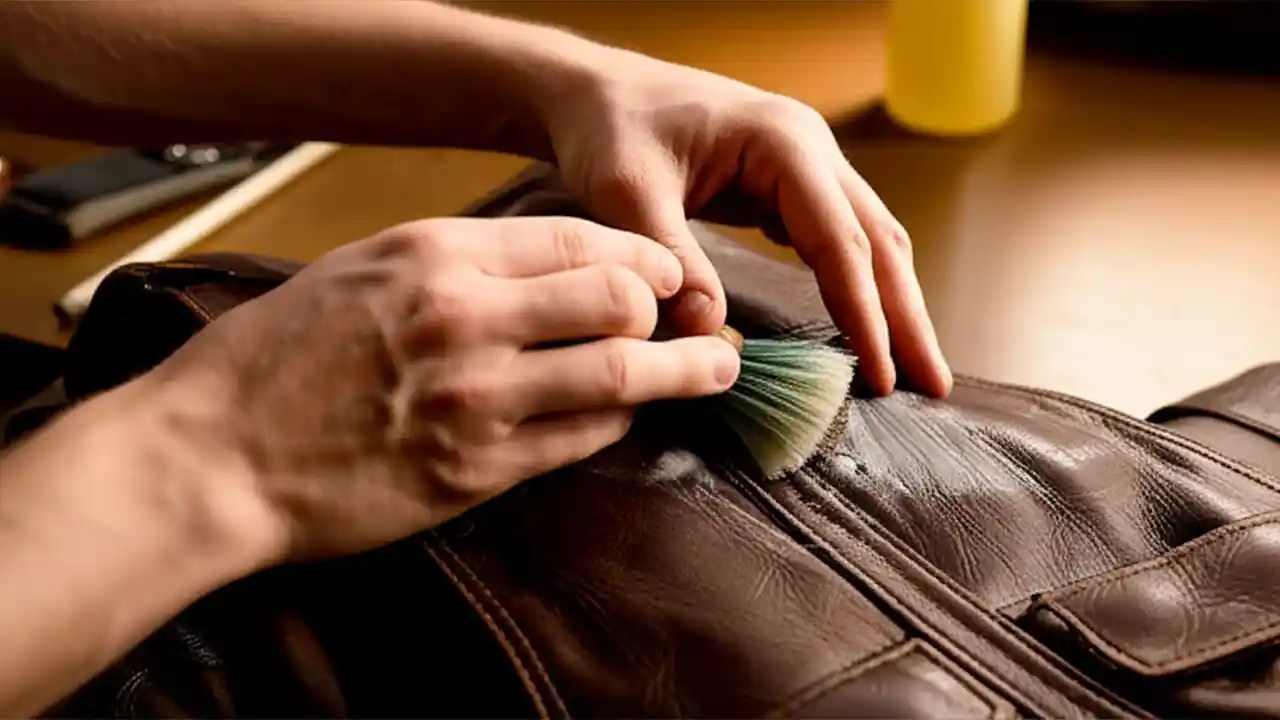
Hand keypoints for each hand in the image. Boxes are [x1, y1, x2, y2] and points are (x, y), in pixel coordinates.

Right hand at [149, 217, 739, 561]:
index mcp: (437, 255)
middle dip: (672, 310)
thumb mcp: (360, 270)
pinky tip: (627, 417)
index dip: (644, 255)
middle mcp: (467, 317)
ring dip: (682, 372)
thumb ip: (454, 262)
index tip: (665, 272)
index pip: (582, 238)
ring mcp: (477, 399)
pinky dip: (616, 423)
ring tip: (714, 370)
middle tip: (694, 322)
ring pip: (621, 373)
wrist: (211, 455)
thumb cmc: (273, 358)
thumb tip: (545, 265)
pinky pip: (581, 440)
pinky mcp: (476, 470)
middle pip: (619, 298)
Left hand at [545, 50, 951, 397]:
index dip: (864, 313)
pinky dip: (859, 285)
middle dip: (907, 315)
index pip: (841, 242)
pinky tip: (866, 327)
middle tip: (935, 384)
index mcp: (784, 144)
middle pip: (878, 240)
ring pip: (868, 240)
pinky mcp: (787, 185)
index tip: (880, 376)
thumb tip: (712, 338)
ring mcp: (805, 165)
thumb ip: (673, 262)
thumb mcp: (627, 194)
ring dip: (894, 303)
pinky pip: (838, 240)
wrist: (595, 91)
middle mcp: (811, 149)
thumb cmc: (610, 129)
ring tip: (915, 368)